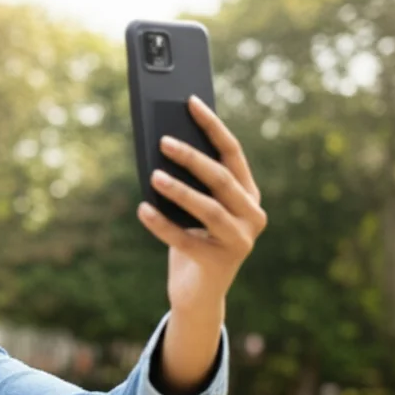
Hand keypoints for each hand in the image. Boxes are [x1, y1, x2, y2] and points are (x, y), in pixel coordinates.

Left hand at [136, 96, 267, 311]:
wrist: (198, 293)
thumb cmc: (192, 240)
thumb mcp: (193, 208)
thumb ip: (188, 183)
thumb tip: (161, 144)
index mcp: (248, 194)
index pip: (232, 152)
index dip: (212, 126)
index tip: (190, 102)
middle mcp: (252, 214)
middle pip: (221, 177)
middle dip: (191, 157)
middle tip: (163, 141)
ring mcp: (240, 240)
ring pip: (209, 208)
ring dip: (179, 190)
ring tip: (153, 176)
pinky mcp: (219, 262)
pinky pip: (185, 239)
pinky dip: (161, 224)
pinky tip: (142, 209)